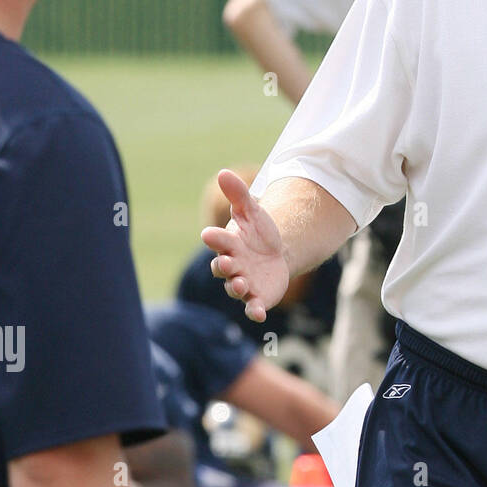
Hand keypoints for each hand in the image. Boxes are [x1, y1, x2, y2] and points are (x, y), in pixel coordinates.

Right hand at [201, 169, 289, 322]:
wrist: (277, 254)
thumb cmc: (258, 233)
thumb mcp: (252, 212)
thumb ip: (239, 195)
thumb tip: (223, 172)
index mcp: (228, 244)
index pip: (217, 241)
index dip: (214, 238)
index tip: (208, 234)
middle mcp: (232, 265)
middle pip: (222, 268)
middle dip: (224, 266)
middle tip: (229, 263)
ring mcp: (244, 283)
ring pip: (235, 288)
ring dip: (237, 287)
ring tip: (243, 284)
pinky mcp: (257, 298)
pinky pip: (253, 307)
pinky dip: (254, 311)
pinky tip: (259, 313)